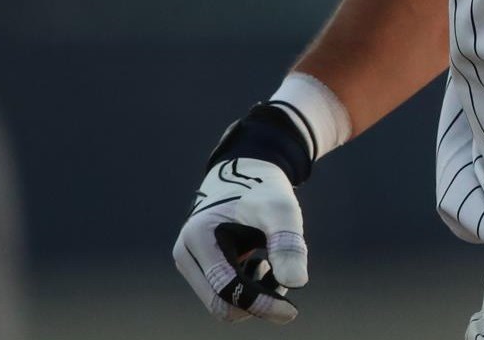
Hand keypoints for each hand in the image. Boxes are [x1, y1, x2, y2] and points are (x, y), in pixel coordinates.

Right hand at [172, 157, 308, 321]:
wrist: (248, 174)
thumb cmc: (266, 191)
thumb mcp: (282, 211)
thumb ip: (288, 244)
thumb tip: (297, 282)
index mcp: (199, 238)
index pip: (226, 290)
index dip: (259, 304)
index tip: (291, 311)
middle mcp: (186, 253)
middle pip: (221, 304)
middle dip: (257, 300)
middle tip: (283, 276)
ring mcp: (189, 262)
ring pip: (222, 302)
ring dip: (254, 294)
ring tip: (272, 263)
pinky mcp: (198, 267)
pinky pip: (223, 293)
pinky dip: (248, 288)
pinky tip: (262, 263)